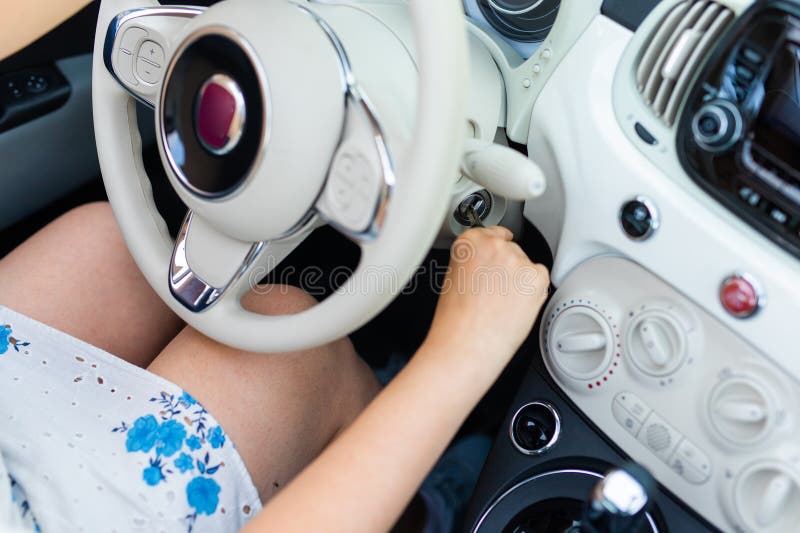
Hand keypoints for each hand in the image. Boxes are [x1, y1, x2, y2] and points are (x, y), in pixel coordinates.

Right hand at [423, 226, 548, 376]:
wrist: (467, 345)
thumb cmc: (456, 321)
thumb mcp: (453, 278)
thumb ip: (473, 260)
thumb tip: (487, 262)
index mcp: (470, 242)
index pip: (491, 232)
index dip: (494, 248)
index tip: (495, 259)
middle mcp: (495, 245)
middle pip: (511, 249)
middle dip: (507, 268)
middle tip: (494, 291)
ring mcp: (517, 260)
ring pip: (526, 265)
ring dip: (519, 281)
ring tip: (501, 304)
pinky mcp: (536, 278)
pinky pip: (540, 279)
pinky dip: (532, 292)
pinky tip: (515, 306)